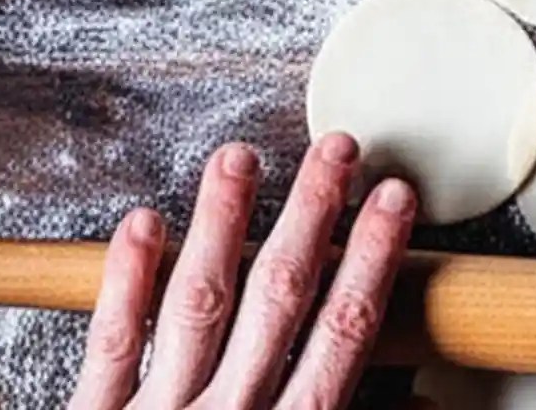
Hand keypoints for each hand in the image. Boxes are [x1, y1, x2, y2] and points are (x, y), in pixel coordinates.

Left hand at [69, 133, 417, 409]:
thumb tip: (426, 408)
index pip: (342, 333)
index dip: (371, 259)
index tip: (392, 201)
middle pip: (279, 301)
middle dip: (313, 218)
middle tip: (335, 151)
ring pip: (197, 305)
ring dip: (222, 225)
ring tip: (240, 158)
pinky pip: (108, 349)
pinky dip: (123, 283)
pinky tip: (139, 224)